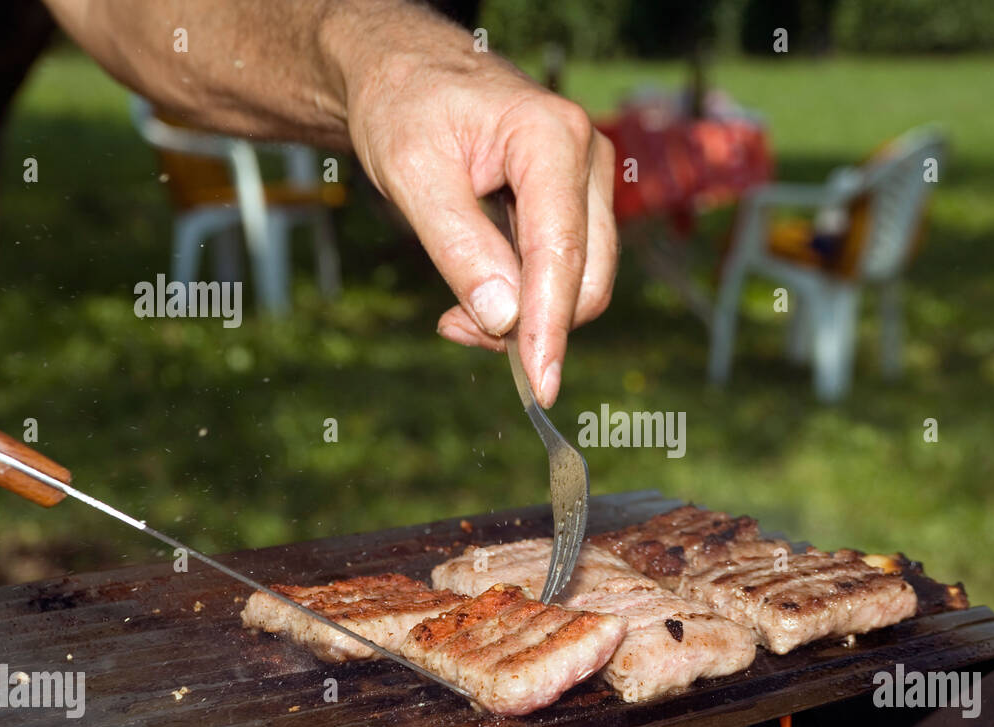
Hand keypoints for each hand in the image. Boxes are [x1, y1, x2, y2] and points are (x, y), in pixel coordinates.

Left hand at [334, 15, 616, 406]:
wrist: (410, 74)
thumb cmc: (406, 106)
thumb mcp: (412, 173)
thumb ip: (460, 248)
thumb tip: (505, 320)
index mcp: (552, 138)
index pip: (561, 252)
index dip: (550, 326)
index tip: (541, 385)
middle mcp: (587, 159)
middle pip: (587, 276)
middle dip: (532, 323)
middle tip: (454, 327)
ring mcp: (587, 183)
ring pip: (581, 281)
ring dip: (526, 315)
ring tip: (456, 312)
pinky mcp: (576, 204)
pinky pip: (565, 271)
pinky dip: (525, 298)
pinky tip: (478, 295)